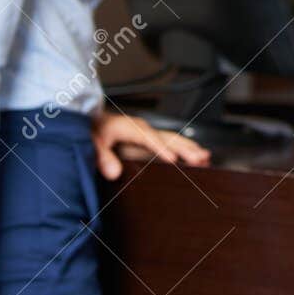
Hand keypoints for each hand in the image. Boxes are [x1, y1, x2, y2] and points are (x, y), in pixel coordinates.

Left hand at [91, 110, 211, 178]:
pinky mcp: (149, 143)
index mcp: (129, 127)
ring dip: (190, 149)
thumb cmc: (90, 129)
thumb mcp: (90, 142)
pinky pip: (170, 145)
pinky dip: (185, 151)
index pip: (148, 138)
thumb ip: (101, 156)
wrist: (88, 122)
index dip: (161, 149)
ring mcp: (148, 136)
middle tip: (200, 158)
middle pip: (168, 138)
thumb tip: (113, 171)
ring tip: (205, 158)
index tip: (173, 159)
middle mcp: (143, 130)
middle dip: (185, 148)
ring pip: (173, 140)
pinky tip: (196, 158)